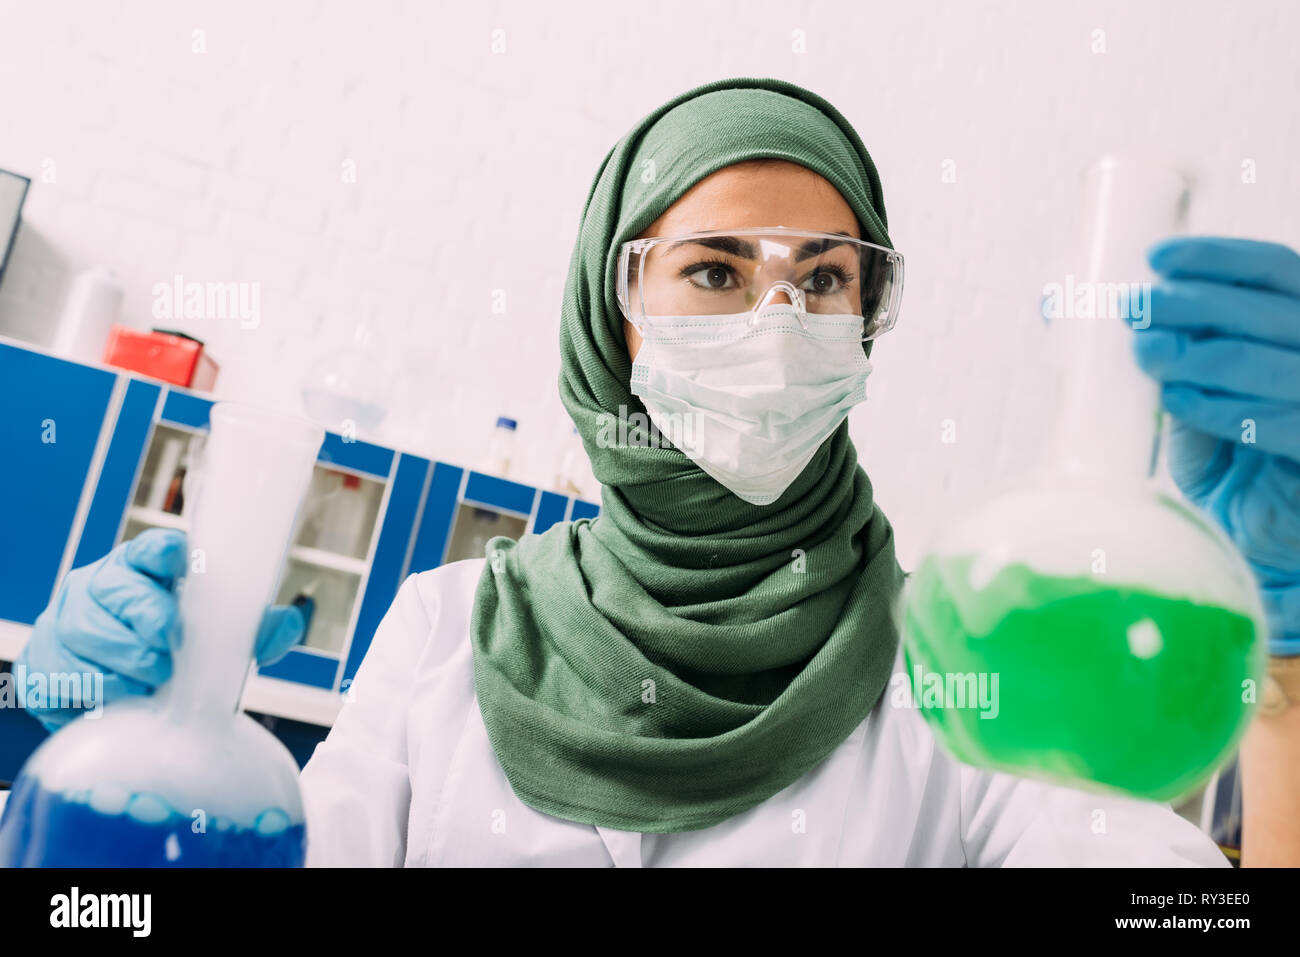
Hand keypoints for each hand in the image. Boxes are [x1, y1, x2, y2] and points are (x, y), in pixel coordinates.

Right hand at [15, 528, 304, 731]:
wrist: (129, 697)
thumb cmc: (178, 655)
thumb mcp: (223, 639)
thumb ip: (259, 630)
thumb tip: (284, 623)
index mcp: (143, 570)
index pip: (150, 548)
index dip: (161, 553)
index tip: (178, 563)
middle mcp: (98, 588)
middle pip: (110, 589)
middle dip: (140, 619)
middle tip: (163, 653)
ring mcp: (63, 623)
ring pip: (78, 632)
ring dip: (115, 663)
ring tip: (143, 684)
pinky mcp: (39, 664)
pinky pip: (50, 674)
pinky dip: (81, 692)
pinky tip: (108, 702)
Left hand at [1133, 237, 1299, 654]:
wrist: (1252, 532)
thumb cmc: (1222, 452)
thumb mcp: (1186, 386)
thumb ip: (1160, 347)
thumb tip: (1072, 303)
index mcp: (1294, 324)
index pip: (1272, 269)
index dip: (1218, 256)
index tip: (1158, 257)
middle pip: (1264, 309)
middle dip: (1192, 303)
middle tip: (1135, 308)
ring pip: (1266, 361)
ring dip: (1198, 354)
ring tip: (1147, 354)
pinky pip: (1277, 421)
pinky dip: (1220, 408)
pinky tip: (1179, 400)